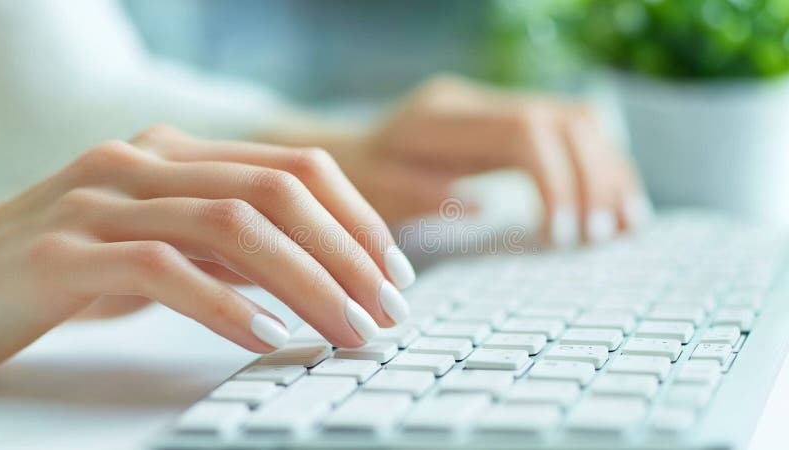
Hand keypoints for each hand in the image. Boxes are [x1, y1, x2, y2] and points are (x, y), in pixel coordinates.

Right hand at [0, 126, 415, 366]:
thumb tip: (324, 269)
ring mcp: (100, 201)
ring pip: (232, 227)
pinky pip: (163, 270)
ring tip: (346, 330)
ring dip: (306, 283)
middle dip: (346, 255)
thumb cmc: (73, 266)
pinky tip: (265, 336)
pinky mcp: (62, 253)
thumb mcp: (165, 240)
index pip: (295, 168)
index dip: (356, 219)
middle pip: (276, 194)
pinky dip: (224, 305)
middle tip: (386, 309)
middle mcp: (142, 161)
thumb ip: (231, 243)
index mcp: (177, 151)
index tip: (393, 271)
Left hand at [272, 76, 651, 244]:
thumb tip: (476, 204)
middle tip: (598, 236)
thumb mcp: (375, 194)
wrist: (352, 154)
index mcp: (439, 118)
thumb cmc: (359, 183)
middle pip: (562, 120)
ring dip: (608, 171)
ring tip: (625, 224)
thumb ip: (418, 194)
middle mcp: (474, 103)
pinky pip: (572, 134)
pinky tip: (614, 204)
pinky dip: (600, 167)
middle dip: (592, 179)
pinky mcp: (513, 123)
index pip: (523, 131)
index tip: (564, 235)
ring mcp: (496, 107)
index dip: (557, 180)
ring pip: (577, 121)